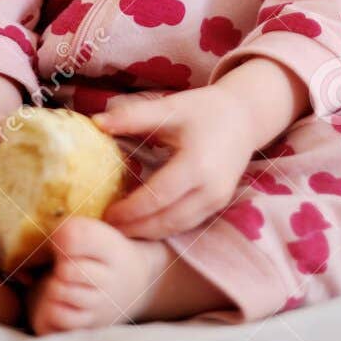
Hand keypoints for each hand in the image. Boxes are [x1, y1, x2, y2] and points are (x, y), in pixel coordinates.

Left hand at [92, 84, 256, 239]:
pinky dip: (163, 227)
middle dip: (135, 228)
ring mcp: (217, 200)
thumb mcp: (169, 108)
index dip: (130, 209)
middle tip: (106, 227)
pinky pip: (187, 223)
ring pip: (177, 227)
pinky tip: (143, 222)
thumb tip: (96, 123)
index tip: (106, 212)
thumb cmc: (204, 109)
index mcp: (197, 164)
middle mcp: (210, 188)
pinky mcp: (218, 204)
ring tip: (120, 228)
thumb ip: (133, 116)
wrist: (244, 117)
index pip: (158, 197)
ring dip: (147, 232)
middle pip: (167, 219)